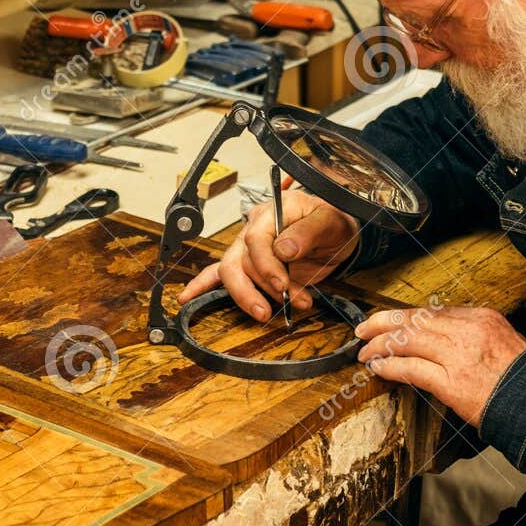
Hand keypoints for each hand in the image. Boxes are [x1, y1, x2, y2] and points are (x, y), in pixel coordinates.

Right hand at [179, 191, 359, 321]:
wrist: (337, 230)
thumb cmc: (333, 221)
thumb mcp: (330, 221)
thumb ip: (309, 232)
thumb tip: (284, 248)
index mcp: (272, 212)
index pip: (256, 240)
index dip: (267, 267)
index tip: (284, 286)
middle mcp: (255, 228)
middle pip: (241, 260)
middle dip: (260, 287)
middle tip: (282, 304)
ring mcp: (248, 246)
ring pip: (231, 272)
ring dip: (248, 296)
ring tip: (269, 313)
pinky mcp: (249, 263)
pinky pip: (219, 272)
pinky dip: (202, 285)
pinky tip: (187, 297)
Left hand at [356, 305, 525, 425]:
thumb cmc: (523, 380)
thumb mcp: (503, 342)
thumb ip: (472, 335)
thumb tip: (441, 338)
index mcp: (481, 317)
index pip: (432, 311)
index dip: (405, 316)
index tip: (390, 321)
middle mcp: (468, 330)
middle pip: (414, 319)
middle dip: (383, 323)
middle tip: (363, 329)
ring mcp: (458, 355)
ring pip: (407, 339)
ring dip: (380, 345)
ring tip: (365, 351)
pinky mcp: (451, 382)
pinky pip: (410, 368)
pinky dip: (389, 366)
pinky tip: (378, 368)